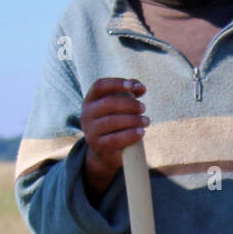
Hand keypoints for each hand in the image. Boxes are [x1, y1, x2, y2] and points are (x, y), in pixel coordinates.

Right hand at [81, 78, 147, 203]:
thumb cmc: (115, 121)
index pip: (100, 86)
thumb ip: (129, 91)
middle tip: (143, 108)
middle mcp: (87, 114)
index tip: (131, 86)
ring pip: (112, 121)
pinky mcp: (98, 146)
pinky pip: (115, 139)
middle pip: (108, 103)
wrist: (105, 150)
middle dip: (130, 104)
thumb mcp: (119, 105)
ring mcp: (90, 131)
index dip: (116, 83)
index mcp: (90, 100)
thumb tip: (139, 88)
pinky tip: (141, 132)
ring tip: (146, 121)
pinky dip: (131, 135)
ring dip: (134, 119)